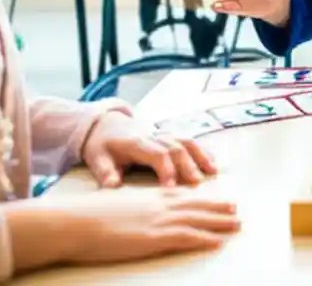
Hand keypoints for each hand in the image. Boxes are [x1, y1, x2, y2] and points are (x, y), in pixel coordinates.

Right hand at [10, 188, 239, 268]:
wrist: (74, 222)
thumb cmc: (85, 216)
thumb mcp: (113, 205)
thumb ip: (129, 207)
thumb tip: (133, 214)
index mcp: (147, 196)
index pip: (181, 195)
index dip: (201, 197)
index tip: (216, 198)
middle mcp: (157, 204)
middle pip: (195, 205)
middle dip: (218, 208)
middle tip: (236, 209)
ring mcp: (157, 220)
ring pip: (197, 219)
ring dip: (220, 223)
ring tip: (237, 224)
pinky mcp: (154, 238)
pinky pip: (187, 237)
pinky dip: (205, 239)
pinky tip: (218, 242)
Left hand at [82, 112, 216, 187]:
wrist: (105, 124)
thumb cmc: (103, 146)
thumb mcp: (97, 159)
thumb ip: (105, 172)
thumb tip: (112, 186)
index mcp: (137, 143)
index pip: (156, 154)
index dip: (165, 169)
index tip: (170, 187)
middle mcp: (154, 136)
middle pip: (176, 147)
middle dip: (188, 164)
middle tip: (196, 183)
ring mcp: (163, 134)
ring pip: (187, 141)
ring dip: (201, 156)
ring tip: (213, 171)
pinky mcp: (169, 136)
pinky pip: (190, 140)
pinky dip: (203, 151)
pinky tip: (213, 163)